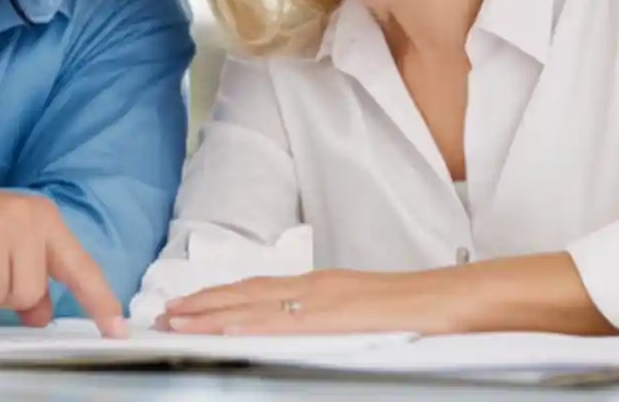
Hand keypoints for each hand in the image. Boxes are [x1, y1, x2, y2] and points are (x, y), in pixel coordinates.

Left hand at [158, 269, 464, 335]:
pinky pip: (285, 322)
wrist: (456, 301)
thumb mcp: (362, 315)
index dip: (217, 297)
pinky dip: (251, 324)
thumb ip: (328, 320)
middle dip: (201, 304)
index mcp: (320, 286)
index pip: (256, 289)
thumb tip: (299, 332)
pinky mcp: (337, 316)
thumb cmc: (417, 312)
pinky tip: (225, 330)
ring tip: (176, 320)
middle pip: (245, 293)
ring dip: (211, 312)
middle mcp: (315, 286)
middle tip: (162, 314)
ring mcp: (324, 299)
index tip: (185, 305)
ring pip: (255, 304)